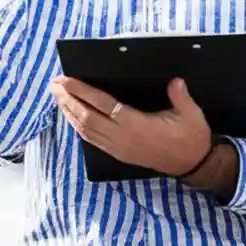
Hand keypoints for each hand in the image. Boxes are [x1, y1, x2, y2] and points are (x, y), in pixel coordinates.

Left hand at [51, 75, 211, 176]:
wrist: (192, 165)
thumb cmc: (191, 137)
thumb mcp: (191, 114)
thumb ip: (180, 96)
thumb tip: (174, 81)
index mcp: (136, 124)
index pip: (102, 104)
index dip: (82, 91)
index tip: (67, 80)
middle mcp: (122, 137)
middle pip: (86, 117)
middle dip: (68, 99)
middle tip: (54, 85)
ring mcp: (119, 147)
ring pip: (86, 129)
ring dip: (69, 113)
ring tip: (58, 98)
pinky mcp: (119, 154)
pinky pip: (92, 140)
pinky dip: (79, 127)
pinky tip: (72, 118)